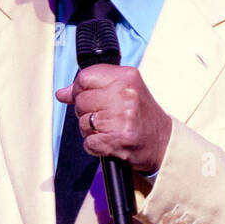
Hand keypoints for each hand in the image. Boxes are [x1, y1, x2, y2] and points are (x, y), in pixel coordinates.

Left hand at [56, 65, 172, 174]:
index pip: (84, 77)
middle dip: (86, 112)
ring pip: (82, 122)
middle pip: (81, 100)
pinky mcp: (118, 139)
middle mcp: (125, 94)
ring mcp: (122, 117)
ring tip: (109, 130)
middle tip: (104, 118)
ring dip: (90, 131)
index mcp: (127, 77)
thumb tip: (62, 93)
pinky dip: (95, 146)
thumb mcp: (124, 92)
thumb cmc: (142, 117)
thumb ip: (93, 88)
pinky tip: (109, 142)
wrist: (163, 144)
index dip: (79, 90)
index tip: (89, 99)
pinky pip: (88, 142)